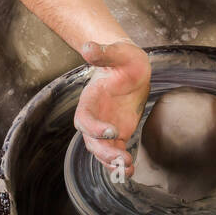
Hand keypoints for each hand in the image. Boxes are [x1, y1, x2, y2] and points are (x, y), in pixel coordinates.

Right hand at [74, 40, 149, 179]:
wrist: (131, 67)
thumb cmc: (123, 58)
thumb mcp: (118, 52)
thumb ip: (104, 52)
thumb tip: (87, 46)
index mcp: (90, 99)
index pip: (84, 119)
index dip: (94, 127)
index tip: (112, 131)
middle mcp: (94, 116)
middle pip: (90, 141)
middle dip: (104, 151)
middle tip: (121, 157)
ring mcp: (105, 126)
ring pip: (101, 151)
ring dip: (112, 161)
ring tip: (128, 167)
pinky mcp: (118, 133)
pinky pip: (114, 152)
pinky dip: (120, 162)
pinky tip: (131, 168)